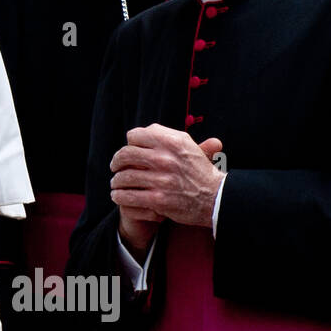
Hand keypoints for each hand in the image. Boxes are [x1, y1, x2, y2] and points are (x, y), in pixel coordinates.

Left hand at [110, 125, 223, 253]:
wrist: (216, 198)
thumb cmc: (199, 170)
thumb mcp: (188, 145)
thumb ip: (165, 135)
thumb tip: (143, 130)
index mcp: (171, 142)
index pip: (135, 135)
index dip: (129, 143)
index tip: (128, 151)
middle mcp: (165, 158)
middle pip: (125, 155)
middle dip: (116, 162)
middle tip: (115, 167)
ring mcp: (161, 179)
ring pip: (124, 177)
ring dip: (116, 181)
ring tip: (116, 183)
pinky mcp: (158, 199)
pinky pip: (128, 196)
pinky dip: (119, 196)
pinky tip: (118, 195)